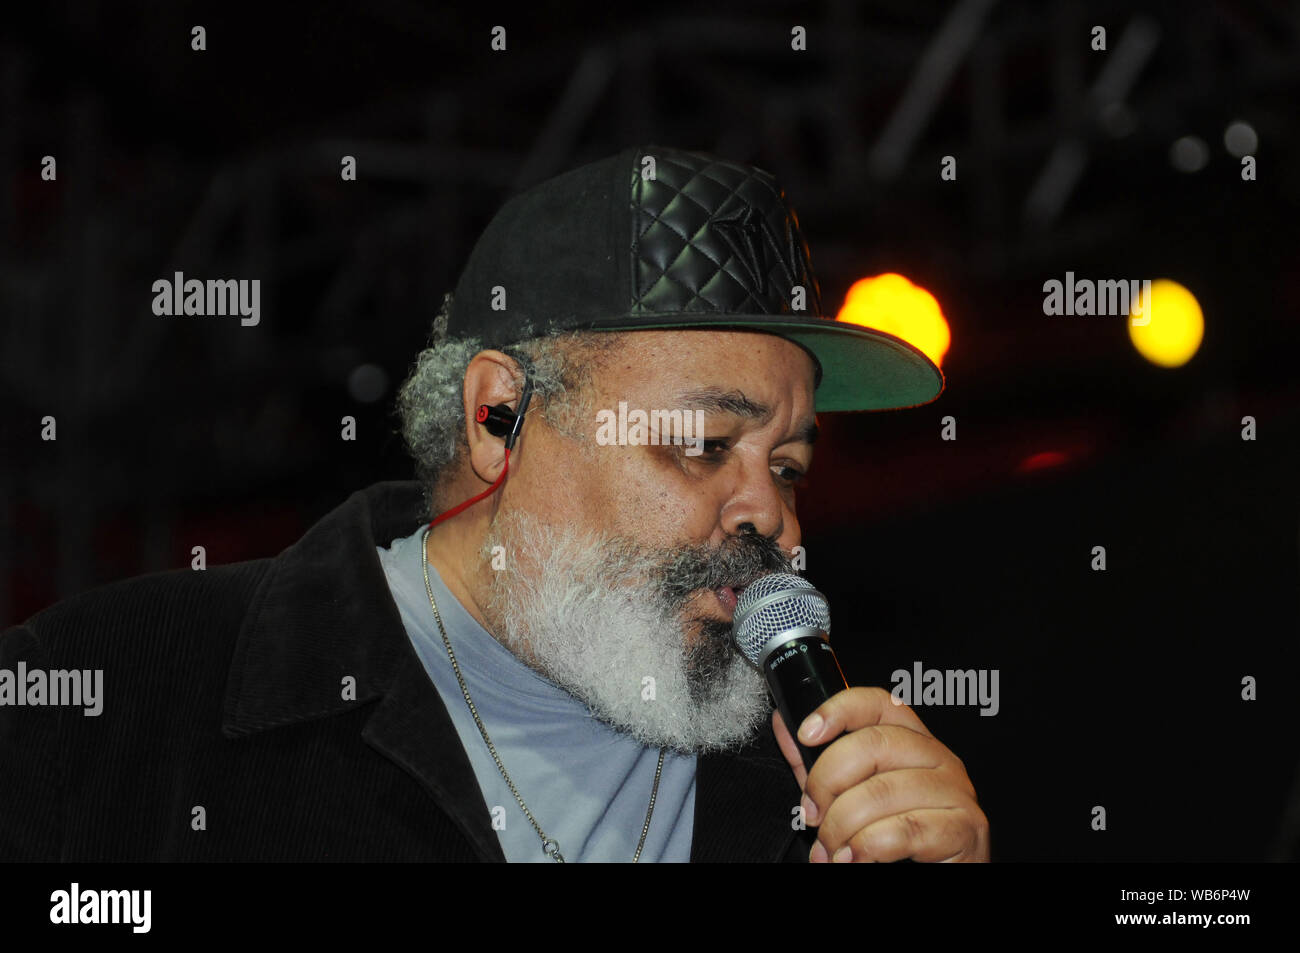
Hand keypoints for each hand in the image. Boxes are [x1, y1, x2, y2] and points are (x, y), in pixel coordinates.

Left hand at [773, 687, 989, 862]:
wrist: (942, 878)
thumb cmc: (895, 842)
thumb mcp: (848, 796)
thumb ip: (818, 763)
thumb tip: (784, 725)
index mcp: (911, 740)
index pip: (877, 702)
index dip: (838, 710)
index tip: (807, 733)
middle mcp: (938, 757)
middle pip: (874, 744)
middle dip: (827, 782)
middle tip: (811, 815)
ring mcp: (956, 791)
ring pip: (884, 791)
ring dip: (842, 827)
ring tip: (831, 852)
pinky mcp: (966, 829)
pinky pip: (906, 831)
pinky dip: (868, 848)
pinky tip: (855, 860)